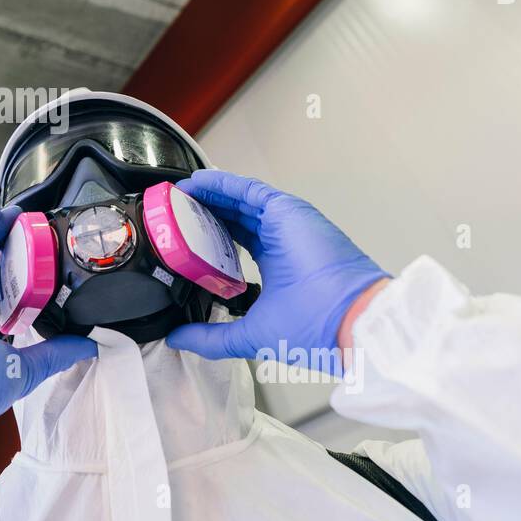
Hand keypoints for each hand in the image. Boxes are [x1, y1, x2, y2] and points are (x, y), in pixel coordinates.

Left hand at [166, 170, 386, 373]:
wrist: (349, 320)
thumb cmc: (313, 330)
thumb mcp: (249, 335)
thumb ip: (210, 337)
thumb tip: (176, 337)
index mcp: (276, 267)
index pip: (234, 243)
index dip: (206, 236)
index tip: (179, 236)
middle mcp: (280, 240)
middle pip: (233, 218)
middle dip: (201, 212)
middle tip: (171, 210)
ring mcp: (284, 223)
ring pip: (237, 200)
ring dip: (206, 194)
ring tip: (176, 194)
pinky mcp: (285, 210)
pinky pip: (246, 189)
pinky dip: (220, 183)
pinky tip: (196, 183)